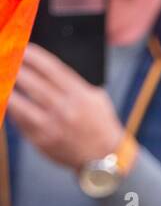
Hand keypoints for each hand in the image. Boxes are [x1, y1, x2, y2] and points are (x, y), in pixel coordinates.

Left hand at [7, 44, 124, 169]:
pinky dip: (12, 109)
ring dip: (8, 89)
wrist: (105, 157)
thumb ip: (75, 81)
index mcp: (80, 96)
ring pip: (20, 104)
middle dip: (16, 68)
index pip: (52, 69)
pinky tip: (9, 100)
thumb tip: (46, 65)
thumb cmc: (99, 123)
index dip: (34, 56)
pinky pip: (20, 122)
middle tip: (7, 59)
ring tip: (3, 79)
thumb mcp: (96, 97)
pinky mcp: (42, 141)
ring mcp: (51, 128)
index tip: (23, 48)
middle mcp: (65, 111)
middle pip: (32, 84)